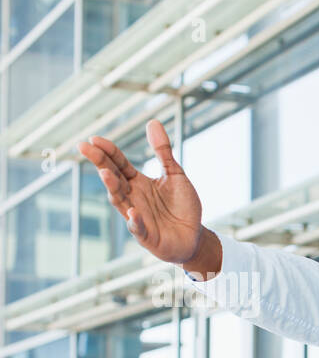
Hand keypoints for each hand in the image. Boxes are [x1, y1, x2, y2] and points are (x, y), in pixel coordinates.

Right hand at [77, 119, 209, 268]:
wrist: (194, 236)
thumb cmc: (182, 206)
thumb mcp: (175, 175)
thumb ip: (163, 152)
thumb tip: (152, 122)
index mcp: (137, 182)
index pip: (118, 163)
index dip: (108, 151)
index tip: (94, 138)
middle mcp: (132, 197)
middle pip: (112, 177)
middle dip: (99, 163)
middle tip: (84, 147)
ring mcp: (136, 216)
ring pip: (119, 200)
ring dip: (112, 187)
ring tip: (106, 174)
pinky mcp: (147, 236)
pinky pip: (137, 228)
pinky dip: (134, 221)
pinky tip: (133, 212)